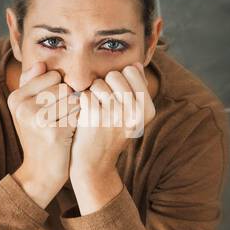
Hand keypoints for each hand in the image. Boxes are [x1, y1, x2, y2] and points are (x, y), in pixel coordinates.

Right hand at [9, 61, 77, 205]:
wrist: (40, 173)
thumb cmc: (38, 137)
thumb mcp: (27, 110)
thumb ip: (31, 84)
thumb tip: (41, 63)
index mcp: (15, 97)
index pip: (50, 75)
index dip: (59, 90)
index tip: (52, 107)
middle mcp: (22, 106)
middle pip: (62, 86)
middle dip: (68, 100)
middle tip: (60, 119)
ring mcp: (37, 118)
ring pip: (72, 98)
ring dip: (75, 111)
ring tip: (64, 125)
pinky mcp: (53, 130)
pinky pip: (78, 112)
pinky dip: (79, 121)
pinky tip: (70, 133)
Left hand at [69, 65, 154, 212]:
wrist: (94, 165)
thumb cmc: (111, 134)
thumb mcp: (132, 116)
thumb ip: (136, 90)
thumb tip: (136, 65)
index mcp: (147, 110)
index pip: (132, 71)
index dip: (120, 79)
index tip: (117, 96)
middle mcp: (135, 113)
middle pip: (115, 75)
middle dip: (105, 84)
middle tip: (104, 104)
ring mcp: (115, 116)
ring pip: (99, 83)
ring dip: (92, 93)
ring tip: (95, 110)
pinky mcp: (95, 119)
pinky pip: (86, 94)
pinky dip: (82, 102)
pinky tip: (85, 115)